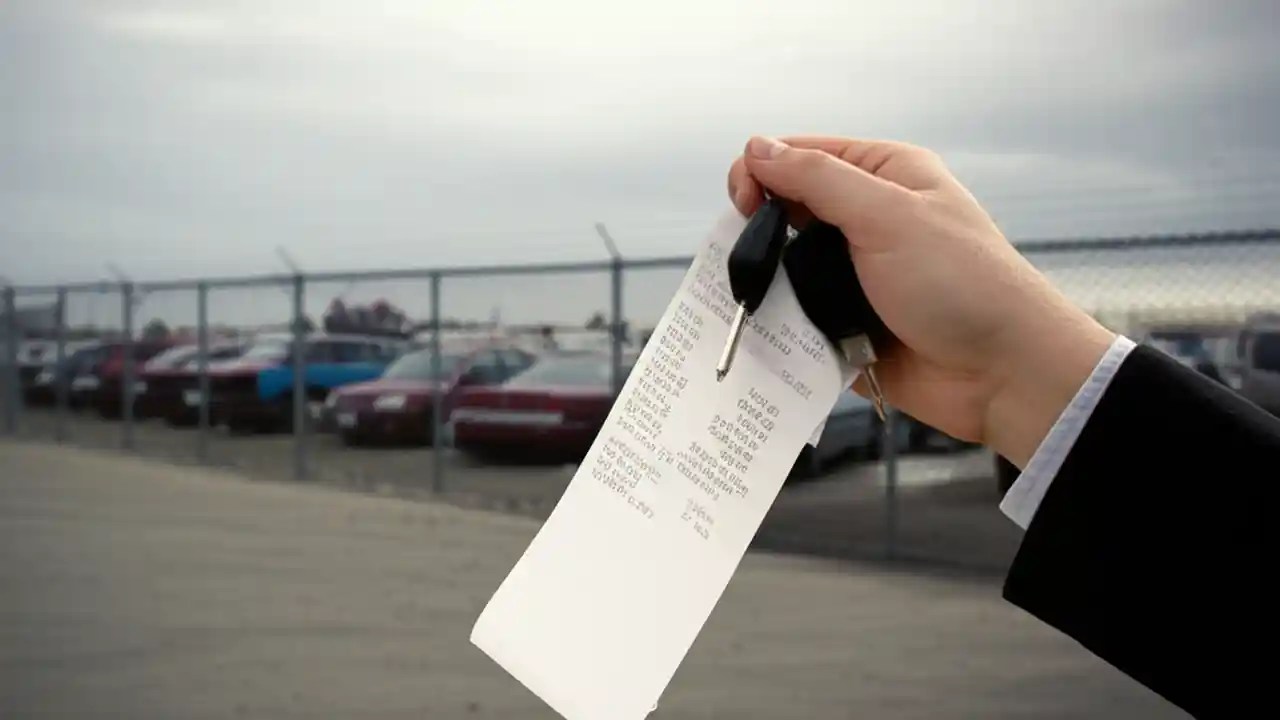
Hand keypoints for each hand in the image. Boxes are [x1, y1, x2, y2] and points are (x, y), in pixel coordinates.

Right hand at [728, 136, 1114, 465]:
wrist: (1002, 374)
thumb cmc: (963, 285)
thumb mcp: (888, 216)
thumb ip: (818, 179)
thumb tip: (759, 149)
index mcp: (883, 177)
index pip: (800, 156)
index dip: (761, 173)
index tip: (744, 205)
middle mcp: (868, 221)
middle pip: (785, 214)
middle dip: (760, 236)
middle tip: (754, 260)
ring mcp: (857, 275)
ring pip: (786, 272)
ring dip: (773, 289)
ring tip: (769, 307)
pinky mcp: (849, 324)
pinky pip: (799, 321)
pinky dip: (786, 330)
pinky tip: (780, 339)